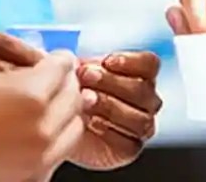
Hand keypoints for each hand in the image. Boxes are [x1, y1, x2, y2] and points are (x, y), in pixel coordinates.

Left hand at [69, 51, 161, 169]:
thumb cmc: (67, 92)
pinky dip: (110, 132)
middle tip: (85, 78)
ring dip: (110, 106)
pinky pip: (130, 142)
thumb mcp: (67, 69)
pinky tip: (91, 124)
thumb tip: (67, 57)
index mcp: (138, 74)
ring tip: (85, 102)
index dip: (131, 61)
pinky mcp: (130, 148)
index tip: (107, 61)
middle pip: (144, 90)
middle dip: (112, 82)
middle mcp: (145, 100)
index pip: (150, 64)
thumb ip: (73, 60)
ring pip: (140, 117)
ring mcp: (140, 125)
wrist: (55, 126)